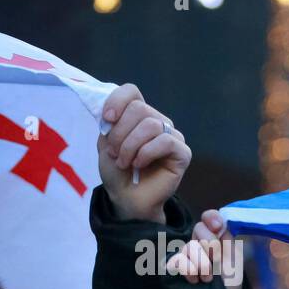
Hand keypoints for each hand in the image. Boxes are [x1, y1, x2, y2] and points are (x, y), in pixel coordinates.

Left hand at [98, 84, 190, 222]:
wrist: (126, 197)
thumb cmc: (117, 171)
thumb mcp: (105, 141)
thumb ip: (110, 122)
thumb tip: (113, 111)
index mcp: (138, 116)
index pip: (132, 91)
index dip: (116, 101)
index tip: (106, 120)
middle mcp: (157, 122)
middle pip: (139, 108)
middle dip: (120, 132)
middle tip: (114, 152)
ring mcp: (172, 136)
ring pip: (151, 125)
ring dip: (130, 146)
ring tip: (124, 162)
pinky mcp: (183, 153)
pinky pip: (165, 142)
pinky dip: (146, 153)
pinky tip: (139, 164)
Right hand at [167, 210, 242, 288]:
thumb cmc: (231, 280)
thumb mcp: (235, 257)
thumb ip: (228, 237)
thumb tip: (219, 222)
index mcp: (215, 237)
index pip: (208, 217)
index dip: (211, 218)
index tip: (218, 227)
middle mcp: (199, 242)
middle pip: (198, 228)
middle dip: (212, 247)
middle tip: (217, 263)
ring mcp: (186, 253)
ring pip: (190, 246)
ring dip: (204, 265)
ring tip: (209, 278)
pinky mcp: (176, 266)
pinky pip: (179, 260)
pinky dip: (191, 271)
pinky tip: (196, 280)